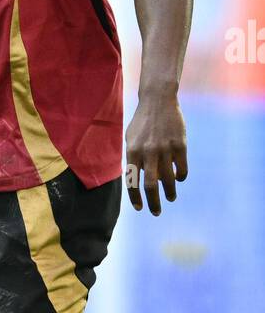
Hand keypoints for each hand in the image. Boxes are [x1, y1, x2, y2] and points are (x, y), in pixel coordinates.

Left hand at [125, 92, 187, 214]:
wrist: (158, 101)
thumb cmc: (142, 123)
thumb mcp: (131, 139)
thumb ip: (133, 159)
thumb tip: (137, 181)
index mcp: (132, 152)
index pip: (133, 181)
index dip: (136, 197)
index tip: (140, 208)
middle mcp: (148, 152)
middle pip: (151, 185)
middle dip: (154, 203)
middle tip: (156, 212)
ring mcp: (165, 149)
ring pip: (169, 179)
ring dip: (170, 192)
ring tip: (170, 198)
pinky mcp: (180, 145)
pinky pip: (181, 169)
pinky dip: (180, 177)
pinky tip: (179, 179)